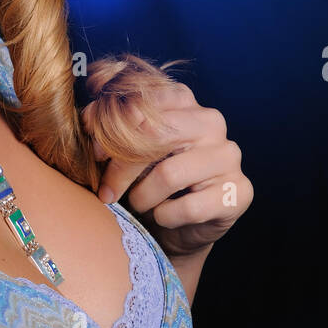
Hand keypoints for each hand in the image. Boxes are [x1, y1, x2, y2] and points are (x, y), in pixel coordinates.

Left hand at [83, 82, 251, 259]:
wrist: (177, 227)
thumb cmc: (147, 180)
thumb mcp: (126, 151)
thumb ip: (108, 129)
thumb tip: (87, 119)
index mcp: (183, 101)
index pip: (143, 104)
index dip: (112, 130)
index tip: (94, 155)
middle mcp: (211, 122)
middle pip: (155, 136)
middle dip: (122, 168)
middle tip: (106, 191)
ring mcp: (229, 156)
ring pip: (170, 174)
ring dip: (143, 197)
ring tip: (138, 204)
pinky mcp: (240, 191)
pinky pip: (190, 207)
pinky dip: (166, 217)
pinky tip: (163, 217)